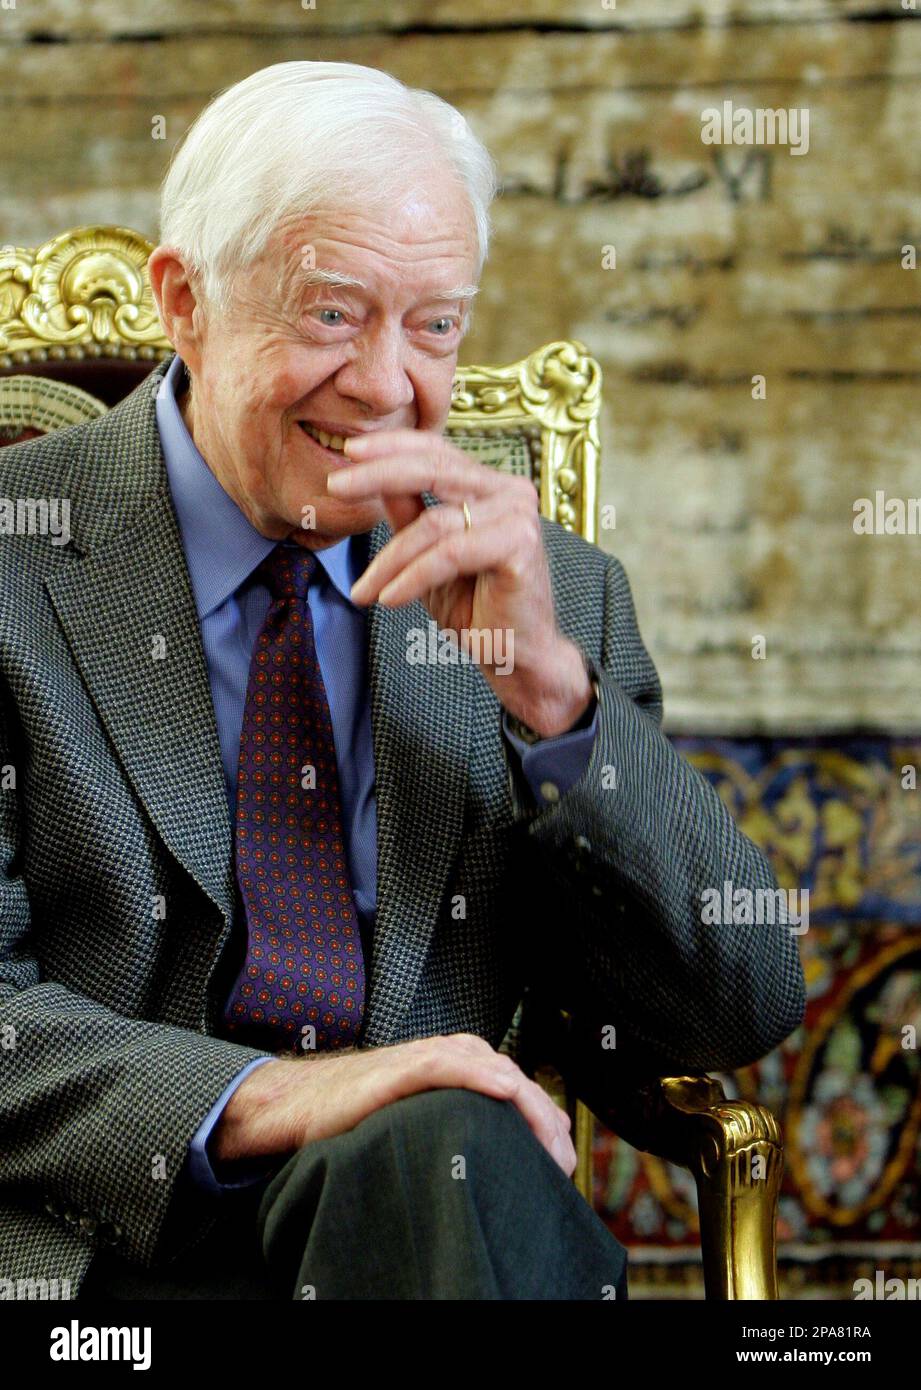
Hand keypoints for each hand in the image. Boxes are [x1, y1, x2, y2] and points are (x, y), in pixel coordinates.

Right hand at [212, 1033, 576, 1176]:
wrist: (300, 1104)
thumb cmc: (358, 1113)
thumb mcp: (422, 1117)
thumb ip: (462, 1119)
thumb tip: (510, 1152)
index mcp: (460, 1062)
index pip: (520, 1087)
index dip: (547, 1121)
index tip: (563, 1162)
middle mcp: (450, 1052)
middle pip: (515, 1079)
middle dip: (545, 1121)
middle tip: (562, 1165)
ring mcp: (424, 1056)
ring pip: (491, 1069)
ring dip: (525, 1102)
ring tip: (547, 1138)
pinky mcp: (398, 1068)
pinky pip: (446, 1064)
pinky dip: (477, 1071)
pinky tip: (501, 1087)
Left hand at [327, 429, 592, 736]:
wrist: (515, 656)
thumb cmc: (476, 607)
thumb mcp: (427, 555)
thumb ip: (409, 514)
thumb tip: (371, 476)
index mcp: (492, 486)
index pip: (437, 451)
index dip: (392, 446)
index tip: (349, 450)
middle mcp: (510, 492)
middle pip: (434, 470)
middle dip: (378, 475)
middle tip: (336, 487)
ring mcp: (518, 516)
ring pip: (434, 524)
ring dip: (389, 561)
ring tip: (363, 591)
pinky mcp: (519, 546)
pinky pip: (449, 554)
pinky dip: (413, 578)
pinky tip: (389, 599)